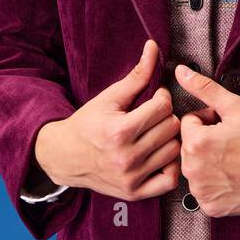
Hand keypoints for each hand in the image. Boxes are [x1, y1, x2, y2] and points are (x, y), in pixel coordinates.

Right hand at [34, 40, 180, 200]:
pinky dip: (171, 166)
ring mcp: (131, 178)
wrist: (65, 156)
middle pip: (171, 128)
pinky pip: (170, 180)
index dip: (162, 97)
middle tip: (156, 115)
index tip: (154, 98)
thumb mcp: (109, 97)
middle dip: (167, 116)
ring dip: (170, 138)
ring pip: (174, 151)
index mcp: (118, 131)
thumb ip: (136, 75)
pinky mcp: (135, 193)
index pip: (163, 107)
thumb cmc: (88, 123)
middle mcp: (126, 157)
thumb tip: (154, 47)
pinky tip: (160, 154)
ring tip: (157, 132)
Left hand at [175, 63, 239, 216]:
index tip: (227, 126)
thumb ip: (204, 87)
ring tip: (234, 159)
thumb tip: (180, 72)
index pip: (188, 123)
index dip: (208, 121)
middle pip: (189, 147)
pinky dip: (215, 184)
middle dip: (206, 141)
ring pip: (195, 168)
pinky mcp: (212, 208)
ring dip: (208, 162)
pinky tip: (233, 177)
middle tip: (232, 142)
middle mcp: (194, 171)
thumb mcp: (235, 106)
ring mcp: (202, 192)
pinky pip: (203, 191)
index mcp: (196, 143)